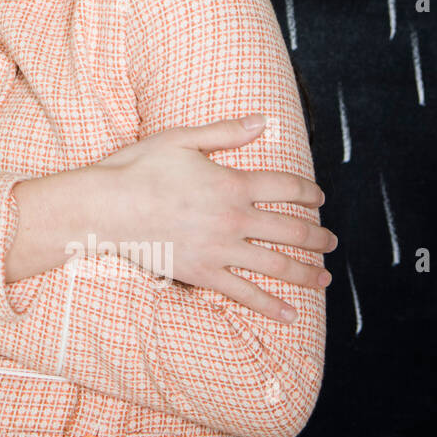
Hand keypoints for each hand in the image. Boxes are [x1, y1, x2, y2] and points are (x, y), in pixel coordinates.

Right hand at [78, 116, 334, 322]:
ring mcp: (220, 249)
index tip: (318, 198)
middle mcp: (234, 218)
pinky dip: (270, 306)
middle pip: (291, 229)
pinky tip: (291, 315)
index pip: (287, 187)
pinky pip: (244, 293)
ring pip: (276, 264)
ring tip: (324, 277)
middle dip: (318, 237)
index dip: (309, 192)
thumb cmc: (137, 168)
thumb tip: (263, 122)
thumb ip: (225, 132)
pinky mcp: (203, 272)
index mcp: (232, 183)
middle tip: (331, 241)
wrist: (105, 208)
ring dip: (307, 272)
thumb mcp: (181, 139)